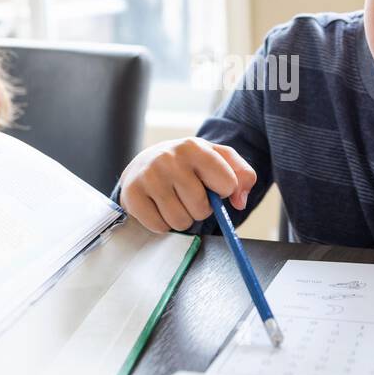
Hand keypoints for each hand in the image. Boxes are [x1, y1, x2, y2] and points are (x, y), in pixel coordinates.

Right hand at [118, 137, 256, 232]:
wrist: (145, 163)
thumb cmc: (188, 165)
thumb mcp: (218, 160)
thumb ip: (242, 175)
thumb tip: (239, 201)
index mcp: (194, 147)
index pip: (228, 184)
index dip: (224, 191)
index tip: (213, 185)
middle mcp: (168, 158)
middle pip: (202, 208)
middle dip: (200, 208)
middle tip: (189, 195)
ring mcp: (148, 176)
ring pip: (180, 221)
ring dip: (181, 218)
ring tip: (174, 201)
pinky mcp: (131, 194)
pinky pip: (159, 227)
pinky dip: (162, 224)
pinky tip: (158, 207)